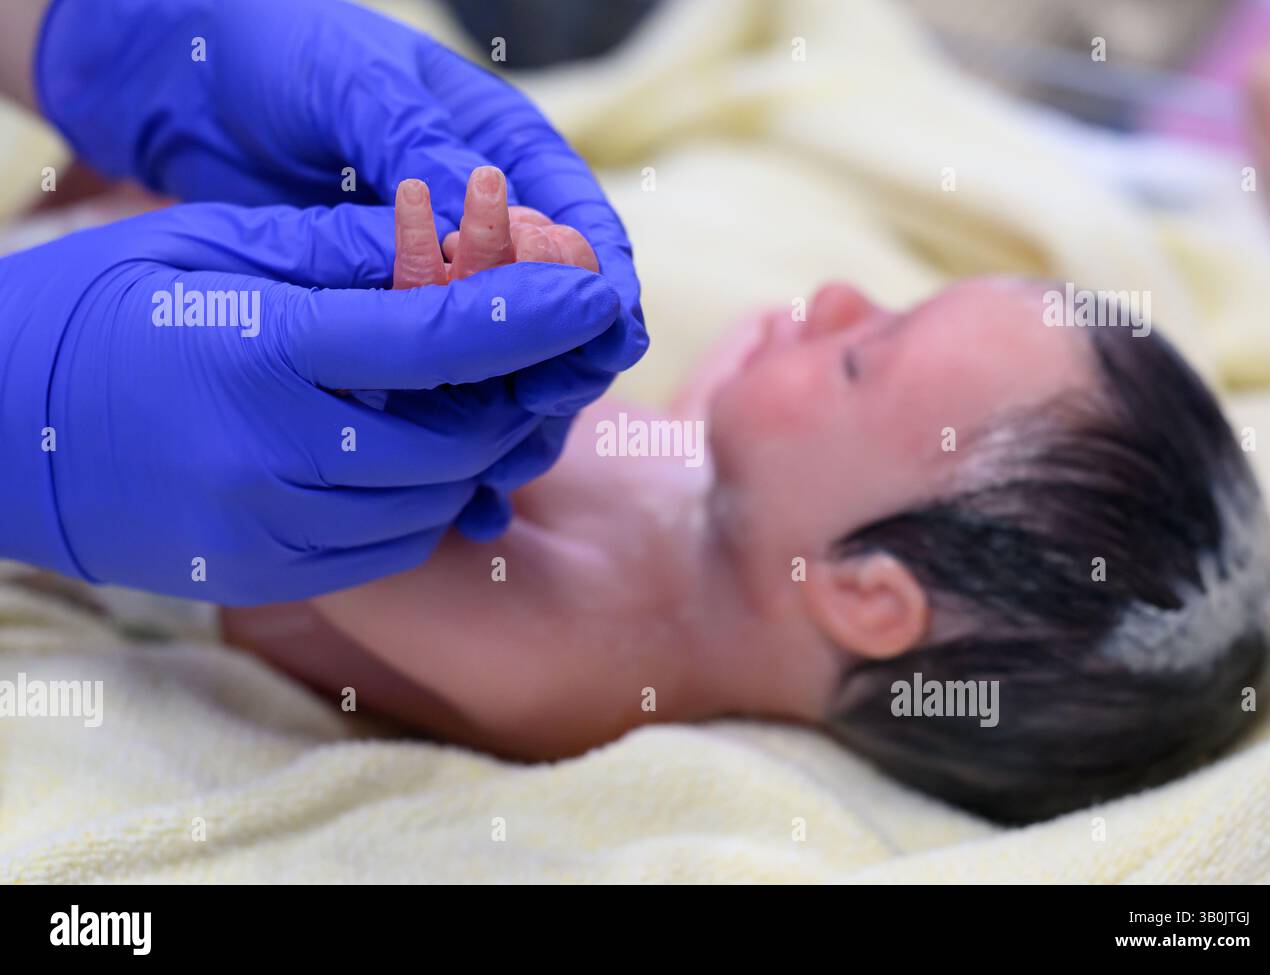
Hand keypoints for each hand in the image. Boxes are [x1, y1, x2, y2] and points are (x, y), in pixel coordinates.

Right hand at [0, 202, 617, 603]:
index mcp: (262, 350)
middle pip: (454, 438)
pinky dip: (425, 502)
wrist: (0, 433)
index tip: (596, 294)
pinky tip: (412, 459)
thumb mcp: (211, 248)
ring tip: (476, 407)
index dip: (531, 315)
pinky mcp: (264, 575)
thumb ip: (338, 251)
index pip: (436, 338)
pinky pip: (388, 548)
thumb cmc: (104, 314)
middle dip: (513, 397)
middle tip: (534, 361)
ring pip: (432, 502)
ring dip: (474, 454)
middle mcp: (270, 453)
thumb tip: (454, 247)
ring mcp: (266, 529)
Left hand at [36, 0, 646, 413]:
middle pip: (562, 310)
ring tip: (500, 461)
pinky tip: (464, 484)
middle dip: (565, 365)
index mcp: (502, 145)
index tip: (603, 335)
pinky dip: (462, 435)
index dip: (600, 284)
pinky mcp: (399, 322)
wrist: (194, 84)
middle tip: (543, 406)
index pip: (584, 224)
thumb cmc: (280, 57)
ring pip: (514, 362)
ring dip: (518, 416)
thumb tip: (487, 209)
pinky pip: (448, 384)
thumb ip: (415, 143)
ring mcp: (446, 279)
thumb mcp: (348, 85)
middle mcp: (490, 219)